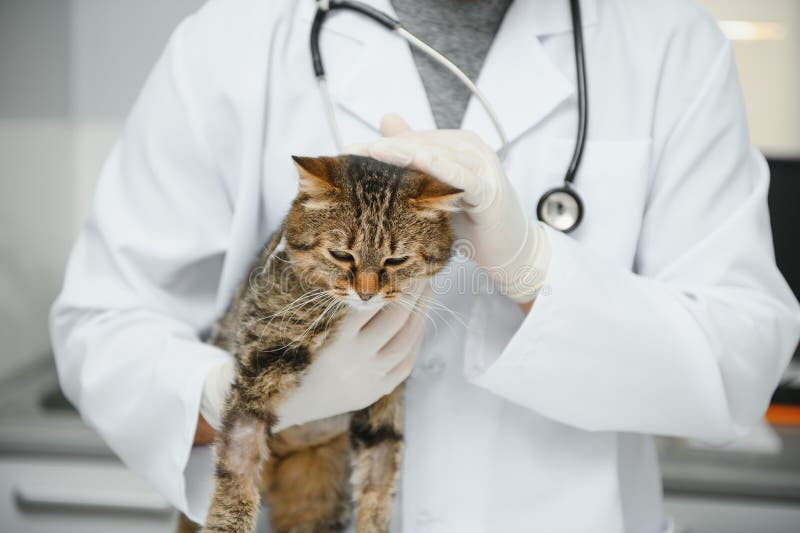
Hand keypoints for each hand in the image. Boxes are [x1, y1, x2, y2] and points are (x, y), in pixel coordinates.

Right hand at [199, 285, 429, 433]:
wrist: (281, 405)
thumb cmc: (285, 355)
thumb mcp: (298, 325)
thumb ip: (324, 298)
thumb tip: (336, 257)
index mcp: (332, 340)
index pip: (371, 303)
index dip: (390, 281)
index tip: (399, 262)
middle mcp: (353, 360)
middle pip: (395, 319)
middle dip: (413, 292)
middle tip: (422, 271)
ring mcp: (367, 379)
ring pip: (406, 341)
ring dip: (421, 313)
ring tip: (428, 291)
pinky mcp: (376, 392)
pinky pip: (405, 363)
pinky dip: (415, 340)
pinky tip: (419, 322)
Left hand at [347, 115, 550, 302]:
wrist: (510, 250)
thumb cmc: (470, 220)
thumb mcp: (436, 191)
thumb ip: (414, 157)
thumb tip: (386, 118)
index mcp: (454, 146)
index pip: (409, 142)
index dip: (377, 146)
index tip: (345, 152)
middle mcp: (469, 149)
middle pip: (420, 145)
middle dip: (384, 149)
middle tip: (351, 152)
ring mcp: (482, 167)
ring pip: (438, 156)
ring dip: (405, 153)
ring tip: (374, 152)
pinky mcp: (491, 190)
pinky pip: (463, 177)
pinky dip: (442, 168)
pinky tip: (420, 163)